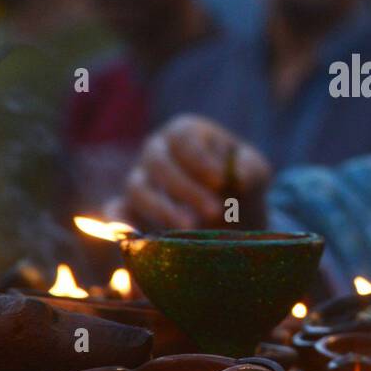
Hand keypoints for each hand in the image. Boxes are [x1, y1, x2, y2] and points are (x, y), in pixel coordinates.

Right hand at [112, 114, 271, 230]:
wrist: (229, 214)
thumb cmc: (240, 183)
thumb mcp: (254, 173)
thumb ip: (250, 170)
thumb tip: (239, 177)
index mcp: (185, 132)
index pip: (183, 137)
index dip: (199, 158)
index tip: (221, 182)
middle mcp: (156, 151)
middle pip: (158, 162)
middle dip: (185, 189)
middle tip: (214, 213)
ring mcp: (140, 178)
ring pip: (137, 188)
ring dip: (162, 209)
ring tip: (191, 230)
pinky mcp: (129, 207)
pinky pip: (115, 211)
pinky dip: (121, 222)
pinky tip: (140, 239)